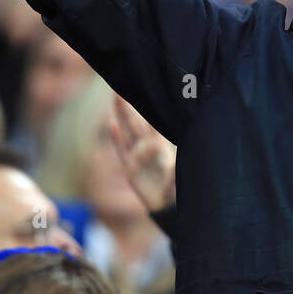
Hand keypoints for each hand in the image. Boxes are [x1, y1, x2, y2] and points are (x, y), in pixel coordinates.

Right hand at [107, 96, 176, 213]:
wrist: (172, 211)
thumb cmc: (182, 191)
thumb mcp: (180, 180)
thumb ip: (173, 170)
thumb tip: (166, 159)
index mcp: (167, 147)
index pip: (159, 122)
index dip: (155, 107)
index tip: (153, 88)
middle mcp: (152, 148)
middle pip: (141, 121)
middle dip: (134, 104)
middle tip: (129, 82)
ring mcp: (140, 158)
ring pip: (129, 131)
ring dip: (123, 114)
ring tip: (117, 95)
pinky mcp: (130, 171)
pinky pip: (122, 151)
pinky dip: (116, 139)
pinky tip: (110, 124)